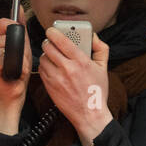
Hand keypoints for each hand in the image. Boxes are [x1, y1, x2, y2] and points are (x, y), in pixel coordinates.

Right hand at [0, 18, 31, 130]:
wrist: (14, 92)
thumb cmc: (18, 71)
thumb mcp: (23, 45)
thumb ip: (21, 26)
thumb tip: (21, 10)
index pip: (3, 22)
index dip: (14, 30)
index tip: (17, 41)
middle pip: (8, 34)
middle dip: (20, 47)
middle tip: (17, 58)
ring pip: (9, 46)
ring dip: (19, 58)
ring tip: (15, 65)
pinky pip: (7, 58)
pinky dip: (16, 66)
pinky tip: (11, 71)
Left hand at [40, 28, 112, 145]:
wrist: (89, 114)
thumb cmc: (96, 91)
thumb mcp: (103, 68)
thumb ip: (100, 48)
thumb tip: (93, 36)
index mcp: (81, 61)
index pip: (61, 40)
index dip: (54, 32)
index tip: (52, 30)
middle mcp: (67, 69)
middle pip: (48, 47)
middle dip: (48, 41)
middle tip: (51, 42)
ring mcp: (56, 78)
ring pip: (43, 58)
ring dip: (46, 54)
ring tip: (53, 55)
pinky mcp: (49, 86)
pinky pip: (41, 70)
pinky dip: (44, 66)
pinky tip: (52, 67)